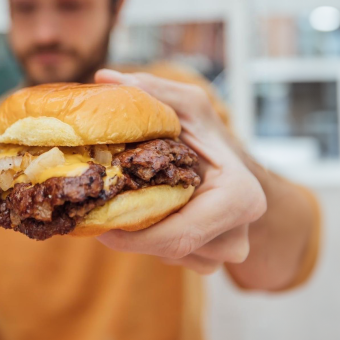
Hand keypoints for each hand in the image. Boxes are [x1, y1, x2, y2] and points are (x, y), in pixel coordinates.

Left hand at [93, 69, 266, 273]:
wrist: (237, 170)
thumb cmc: (213, 137)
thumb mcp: (189, 107)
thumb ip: (154, 92)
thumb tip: (106, 78)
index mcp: (239, 199)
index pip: (177, 236)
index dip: (133, 235)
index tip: (99, 223)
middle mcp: (238, 235)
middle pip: (168, 248)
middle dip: (132, 230)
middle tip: (100, 208)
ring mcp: (226, 253)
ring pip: (167, 255)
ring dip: (142, 234)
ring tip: (127, 203)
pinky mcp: (210, 261)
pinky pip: (172, 257)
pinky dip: (154, 238)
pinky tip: (148, 213)